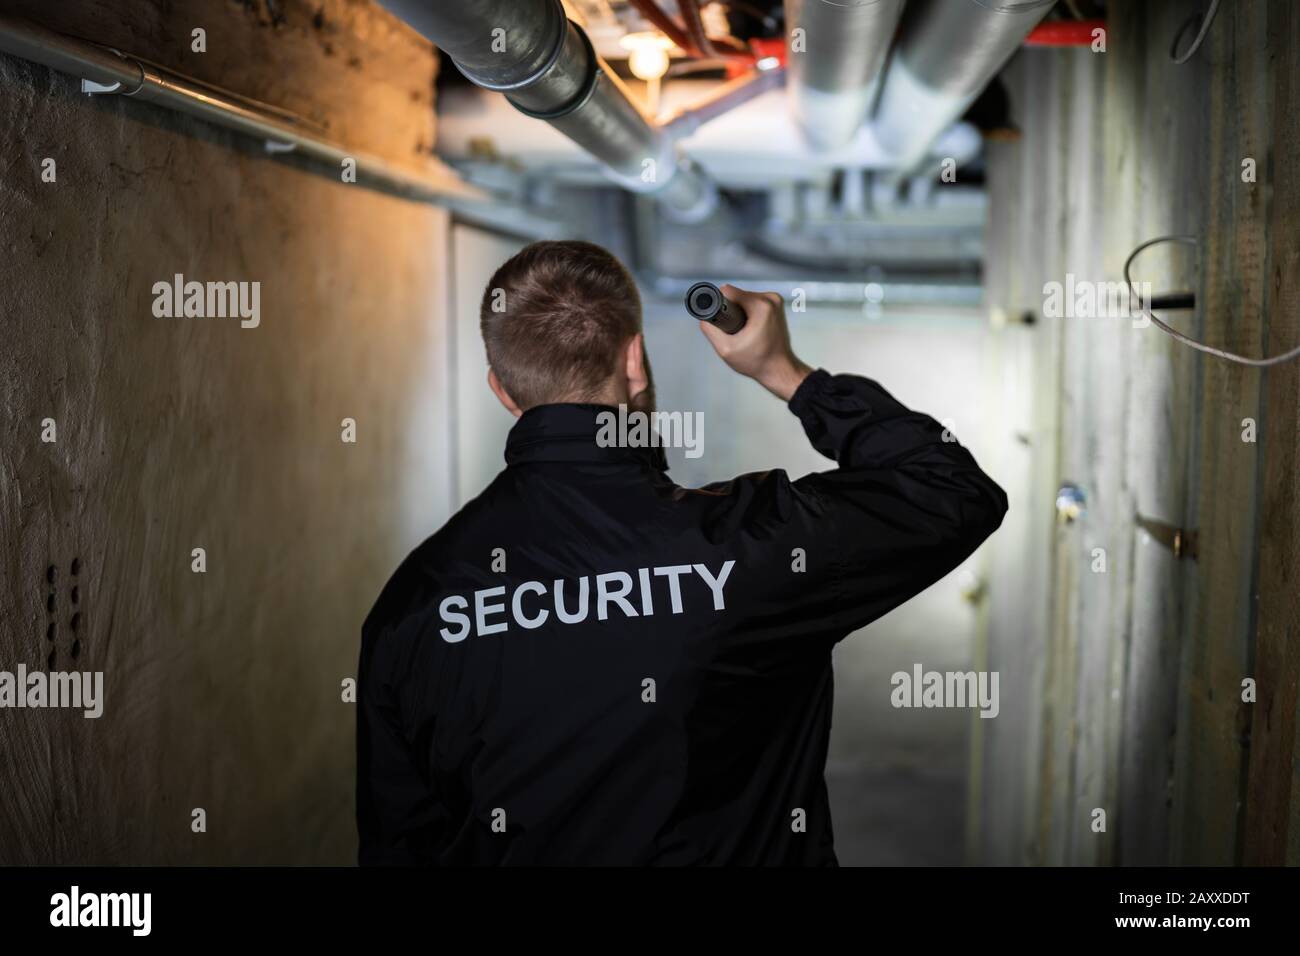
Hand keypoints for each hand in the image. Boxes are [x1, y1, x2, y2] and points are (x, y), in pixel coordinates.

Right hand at [697, 285, 812, 400]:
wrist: (780, 369)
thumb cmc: (757, 362)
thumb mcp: (725, 349)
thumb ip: (710, 329)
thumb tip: (703, 317)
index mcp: (760, 305)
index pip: (727, 292)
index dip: (719, 305)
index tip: (723, 323)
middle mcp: (770, 298)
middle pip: (737, 295)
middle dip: (730, 311)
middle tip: (736, 332)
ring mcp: (775, 301)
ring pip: (744, 298)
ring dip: (739, 312)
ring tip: (744, 332)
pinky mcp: (776, 305)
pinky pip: (753, 302)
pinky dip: (748, 313)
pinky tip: (751, 329)